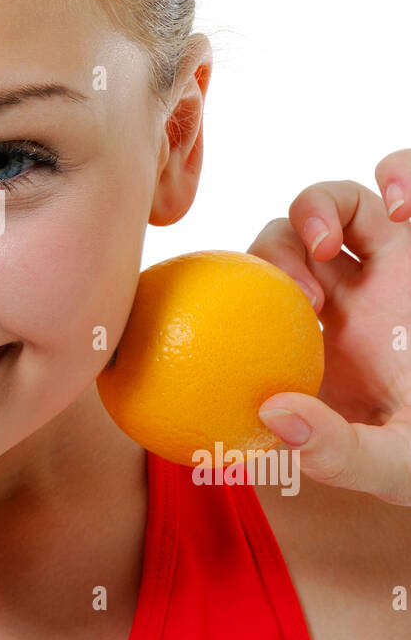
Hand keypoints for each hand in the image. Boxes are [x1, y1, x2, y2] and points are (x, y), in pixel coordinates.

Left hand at [246, 149, 410, 504]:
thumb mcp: (392, 467)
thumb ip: (337, 453)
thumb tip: (272, 415)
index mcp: (324, 343)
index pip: (259, 293)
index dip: (244, 288)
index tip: (255, 315)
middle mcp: (356, 297)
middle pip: (287, 240)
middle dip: (278, 249)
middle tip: (300, 295)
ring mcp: (398, 264)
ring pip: (341, 204)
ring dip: (320, 206)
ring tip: (325, 243)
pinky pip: (410, 178)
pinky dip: (401, 172)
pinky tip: (402, 205)